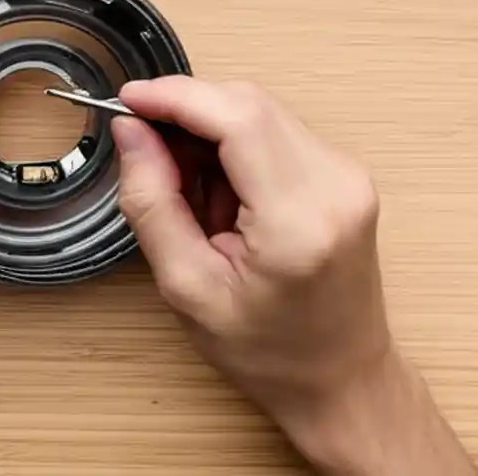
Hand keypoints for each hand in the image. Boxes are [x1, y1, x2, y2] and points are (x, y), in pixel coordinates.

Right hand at [113, 76, 475, 475]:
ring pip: (261, 112)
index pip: (237, 118)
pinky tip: (220, 196)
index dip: (176, 96)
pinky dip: (235, 147)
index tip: (128, 100)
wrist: (342, 381)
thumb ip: (154, 202)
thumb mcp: (187, 288)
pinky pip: (277, 132)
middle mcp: (336, 186)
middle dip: (187, 112)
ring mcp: (349, 176)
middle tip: (145, 152)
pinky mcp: (345, 176)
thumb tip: (131, 132)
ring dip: (210, 133)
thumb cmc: (268, 352)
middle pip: (249, 104)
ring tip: (189, 193)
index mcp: (298, 221)